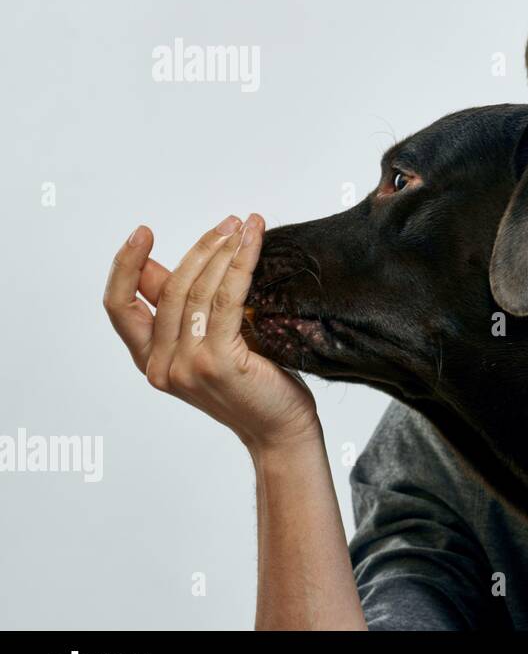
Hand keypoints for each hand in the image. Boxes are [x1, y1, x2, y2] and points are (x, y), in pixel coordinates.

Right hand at [103, 213, 318, 450]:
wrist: (280, 430)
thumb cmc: (253, 385)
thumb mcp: (208, 345)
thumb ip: (186, 311)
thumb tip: (176, 264)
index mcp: (150, 361)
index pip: (119, 306)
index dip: (125, 265)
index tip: (141, 233)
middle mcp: (161, 366)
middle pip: (167, 290)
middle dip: (199, 249)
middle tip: (227, 223)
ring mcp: (188, 366)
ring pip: (196, 291)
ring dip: (222, 251)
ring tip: (244, 227)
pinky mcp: (219, 361)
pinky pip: (227, 300)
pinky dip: (239, 265)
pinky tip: (252, 245)